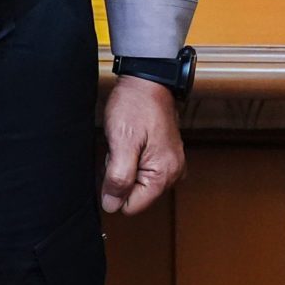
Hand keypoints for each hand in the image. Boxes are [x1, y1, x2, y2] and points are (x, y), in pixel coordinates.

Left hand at [99, 77, 186, 214]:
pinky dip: (131, 159)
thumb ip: (118, 178)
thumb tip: (112, 206)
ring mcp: (170, 164)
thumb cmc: (135, 105)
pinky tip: (131, 142)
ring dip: (125, 166)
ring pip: (136, 182)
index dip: (115, 188)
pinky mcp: (164, 156)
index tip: (115, 162)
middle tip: (121, 148)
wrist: (147, 79)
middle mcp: (173, 174)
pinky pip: (141, 169)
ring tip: (126, 142)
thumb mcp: (122, 141)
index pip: (131, 206)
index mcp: (164, 175)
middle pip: (134, 195)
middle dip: (120, 175)